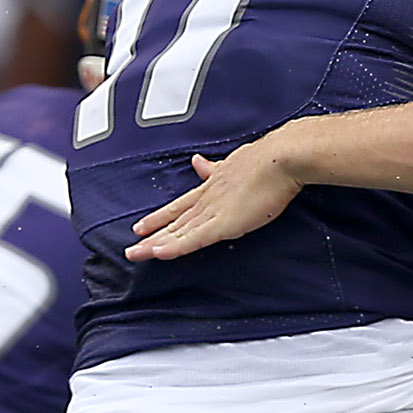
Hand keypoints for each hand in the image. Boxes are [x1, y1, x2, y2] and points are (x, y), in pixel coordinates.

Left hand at [126, 135, 309, 260]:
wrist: (281, 157)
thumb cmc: (268, 159)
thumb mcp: (233, 163)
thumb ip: (214, 168)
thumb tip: (197, 162)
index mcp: (212, 187)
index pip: (180, 206)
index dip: (160, 217)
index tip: (142, 226)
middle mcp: (207, 199)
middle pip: (173, 222)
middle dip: (151, 237)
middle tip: (130, 251)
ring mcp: (214, 211)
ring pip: (178, 233)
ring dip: (155, 245)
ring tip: (135, 255)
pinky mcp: (224, 223)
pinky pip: (194, 239)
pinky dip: (176, 247)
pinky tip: (158, 254)